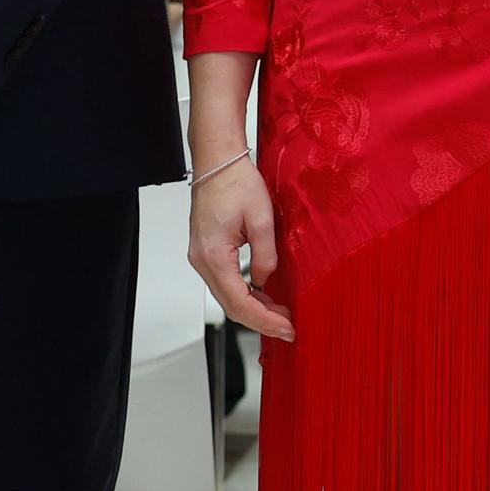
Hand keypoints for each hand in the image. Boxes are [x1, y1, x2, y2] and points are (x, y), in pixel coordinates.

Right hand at [187, 157, 294, 340]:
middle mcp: (202, 261)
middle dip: (261, 320)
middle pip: (230, 306)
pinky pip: (225, 283)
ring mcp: (201, 258)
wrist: (218, 162)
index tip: (286, 329)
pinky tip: (263, 295)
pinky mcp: (206, 252)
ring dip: (253, 308)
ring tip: (281, 314)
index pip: (239, 302)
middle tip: (288, 327)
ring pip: (227, 296)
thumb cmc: (235, 182)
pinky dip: (244, 294)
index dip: (264, 320)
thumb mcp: (261, 218)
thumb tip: (266, 281)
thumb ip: (265, 255)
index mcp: (214, 255)